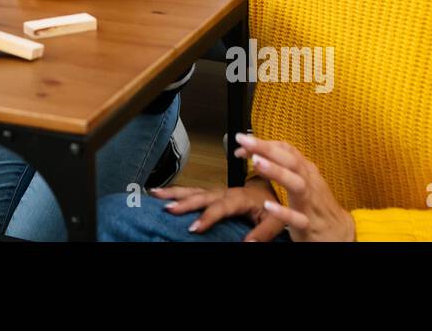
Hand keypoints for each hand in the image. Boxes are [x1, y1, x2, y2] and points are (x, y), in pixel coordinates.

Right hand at [149, 180, 284, 240]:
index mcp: (241, 198)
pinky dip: (178, 191)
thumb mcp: (276, 220)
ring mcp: (219, 191)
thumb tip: (247, 245)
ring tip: (155, 193)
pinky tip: (164, 192)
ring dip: (175, 192)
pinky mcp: (215, 193)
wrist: (275, 186)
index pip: (221, 207)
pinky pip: (195, 191)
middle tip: (168, 209)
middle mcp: (227, 192)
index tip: (193, 227)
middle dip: (184, 202)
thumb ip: (262, 233)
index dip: (207, 217)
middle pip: (202, 195)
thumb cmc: (275, 205)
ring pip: (194, 190)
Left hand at [236, 132, 354, 241]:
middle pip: (291, 161)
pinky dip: (283, 212)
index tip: (242, 142)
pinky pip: (298, 219)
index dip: (264, 143)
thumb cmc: (317, 204)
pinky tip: (268, 205)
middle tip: (244, 141)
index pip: (287, 150)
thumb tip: (256, 153)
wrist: (342, 233)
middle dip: (267, 149)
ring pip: (297, 184)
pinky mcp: (309, 226)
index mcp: (306, 172)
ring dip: (277, 172)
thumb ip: (282, 167)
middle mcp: (310, 183)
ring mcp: (310, 204)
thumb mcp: (303, 181)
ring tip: (256, 162)